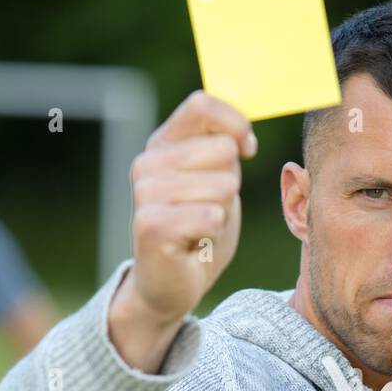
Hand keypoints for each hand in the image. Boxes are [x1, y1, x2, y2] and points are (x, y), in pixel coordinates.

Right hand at [108, 90, 257, 370]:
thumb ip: (224, 148)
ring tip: (200, 228)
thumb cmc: (197, 230)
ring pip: (222, 185)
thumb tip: (241, 135)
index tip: (246, 150)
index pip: (202, 105)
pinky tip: (194, 244)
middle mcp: (146, 163)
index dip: (236, 124)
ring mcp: (144, 193)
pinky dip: (213, 233)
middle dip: (231, 184)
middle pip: (222, 149)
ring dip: (222, 213)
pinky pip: (210, 215)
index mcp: (162, 144)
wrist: (170, 285)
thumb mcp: (217, 179)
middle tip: (209, 209)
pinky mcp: (150, 225)